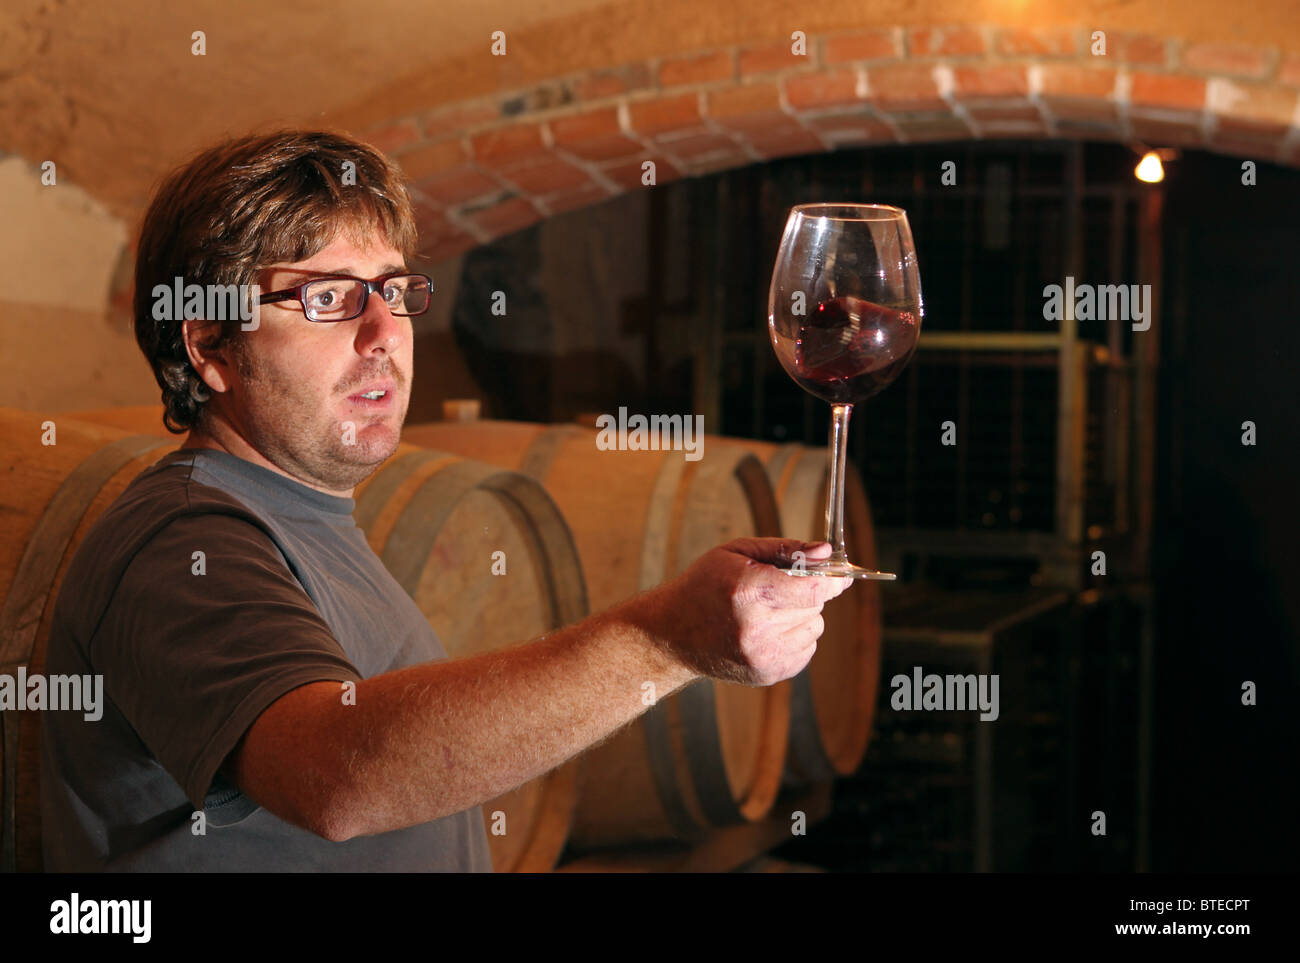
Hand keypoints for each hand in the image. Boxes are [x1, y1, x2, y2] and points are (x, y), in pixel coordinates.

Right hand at [650, 538, 851, 685]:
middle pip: (815, 607)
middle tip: (781, 588)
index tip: (838, 575)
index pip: (813, 588)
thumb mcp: (738, 552)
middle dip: (807, 593)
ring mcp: (762, 655)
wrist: (673, 632)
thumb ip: (786, 550)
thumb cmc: (705, 584)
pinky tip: (768, 630)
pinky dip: (795, 637)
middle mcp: (757, 628)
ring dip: (801, 616)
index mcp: (749, 592)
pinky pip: (806, 650)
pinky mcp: (767, 673)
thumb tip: (825, 552)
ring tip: (769, 610)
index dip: (831, 580)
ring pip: (814, 628)